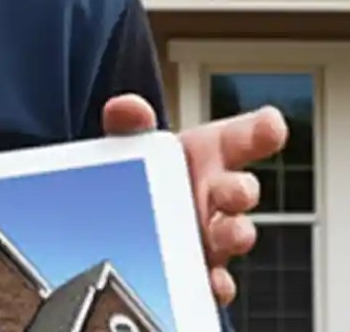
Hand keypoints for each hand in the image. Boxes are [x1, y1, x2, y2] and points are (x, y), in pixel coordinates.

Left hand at [101, 94, 287, 305]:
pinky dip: (217, 282)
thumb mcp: (128, 144)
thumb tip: (126, 107)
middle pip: (238, 191)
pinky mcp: (199, 269)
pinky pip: (215, 279)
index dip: (258, 131)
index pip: (239, 139)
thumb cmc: (138, 175)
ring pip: (234, 235)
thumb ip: (127, 124)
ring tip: (230, 233)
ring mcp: (210, 234)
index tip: (272, 124)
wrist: (117, 220)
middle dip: (241, 190)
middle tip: (236, 191)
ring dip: (236, 234)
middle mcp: (215, 195)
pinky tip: (213, 281)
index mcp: (205, 157)